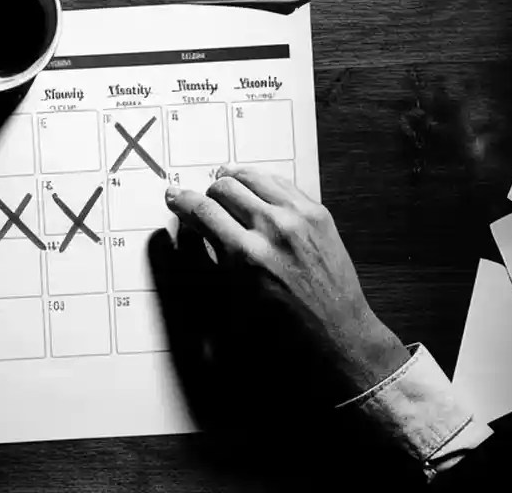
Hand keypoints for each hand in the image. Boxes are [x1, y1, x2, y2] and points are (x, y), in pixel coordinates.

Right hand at [164, 165, 409, 396]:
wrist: (337, 334)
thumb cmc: (286, 332)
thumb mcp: (235, 305)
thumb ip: (211, 263)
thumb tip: (195, 231)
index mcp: (246, 255)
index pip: (203, 211)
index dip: (182, 200)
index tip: (174, 196)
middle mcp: (272, 229)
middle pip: (225, 187)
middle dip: (207, 194)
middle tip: (204, 203)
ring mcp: (298, 217)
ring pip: (253, 177)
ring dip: (233, 181)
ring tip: (226, 187)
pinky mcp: (318, 214)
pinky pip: (282, 183)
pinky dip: (263, 183)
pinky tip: (256, 191)